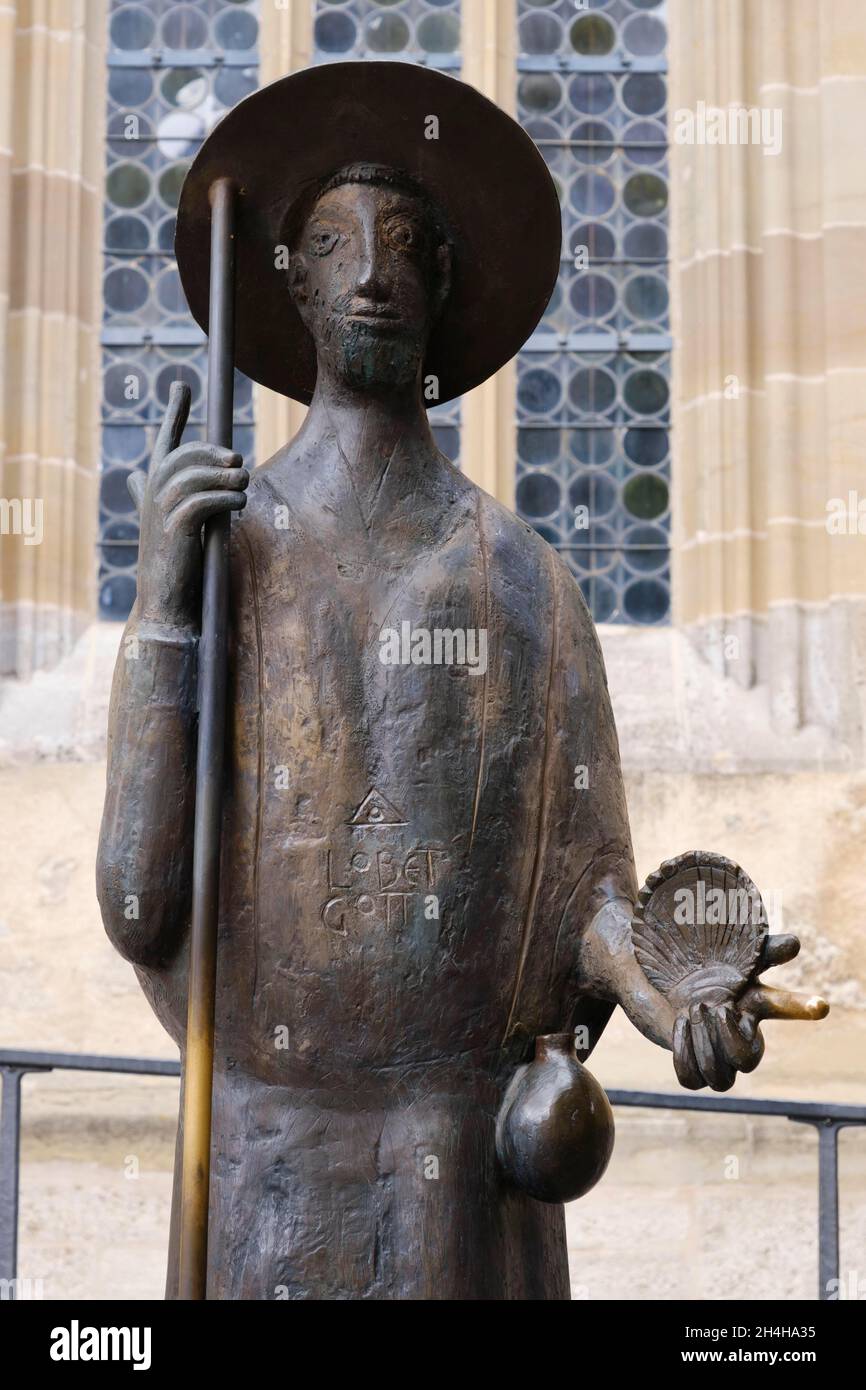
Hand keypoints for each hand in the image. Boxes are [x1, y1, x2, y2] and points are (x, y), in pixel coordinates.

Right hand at [129, 381, 248, 629]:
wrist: (166, 600)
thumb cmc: (178, 561)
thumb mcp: (178, 523)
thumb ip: (182, 499)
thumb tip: (192, 484)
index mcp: (154, 488)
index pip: (165, 443)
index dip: (173, 413)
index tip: (181, 386)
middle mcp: (153, 494)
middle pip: (184, 455)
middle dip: (214, 453)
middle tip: (237, 461)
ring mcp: (161, 511)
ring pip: (195, 476)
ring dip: (226, 478)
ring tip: (244, 485)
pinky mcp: (176, 529)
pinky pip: (204, 501)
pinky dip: (227, 499)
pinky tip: (239, 505)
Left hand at [671, 934, 828, 1090]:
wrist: (677, 989)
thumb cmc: (713, 972)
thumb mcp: (733, 957)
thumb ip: (759, 950)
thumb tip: (794, 943)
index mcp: (758, 1008)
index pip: (785, 1009)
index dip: (803, 1008)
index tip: (820, 1005)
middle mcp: (743, 1041)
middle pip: (747, 1062)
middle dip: (725, 1036)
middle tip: (711, 1007)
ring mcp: (720, 1060)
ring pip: (720, 1080)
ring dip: (703, 1047)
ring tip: (691, 1014)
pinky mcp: (695, 1070)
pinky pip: (691, 1080)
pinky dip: (684, 1055)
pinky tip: (681, 1025)